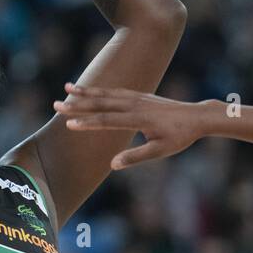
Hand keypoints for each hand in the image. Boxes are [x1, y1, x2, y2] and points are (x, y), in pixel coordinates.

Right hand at [52, 87, 207, 169]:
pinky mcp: (139, 95)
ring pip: (106, 94)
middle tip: (56, 105)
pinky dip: (99, 90)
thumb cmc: (179, 136)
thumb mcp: (160, 151)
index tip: (69, 124)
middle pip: (101, 104)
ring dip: (85, 91)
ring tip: (66, 88)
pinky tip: (88, 90)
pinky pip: (115, 91)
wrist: (196, 116)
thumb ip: (136, 157)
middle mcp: (135, 104)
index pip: (107, 121)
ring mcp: (137, 97)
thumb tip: (113, 164)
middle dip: (78, 104)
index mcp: (138, 119)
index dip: (87, 123)